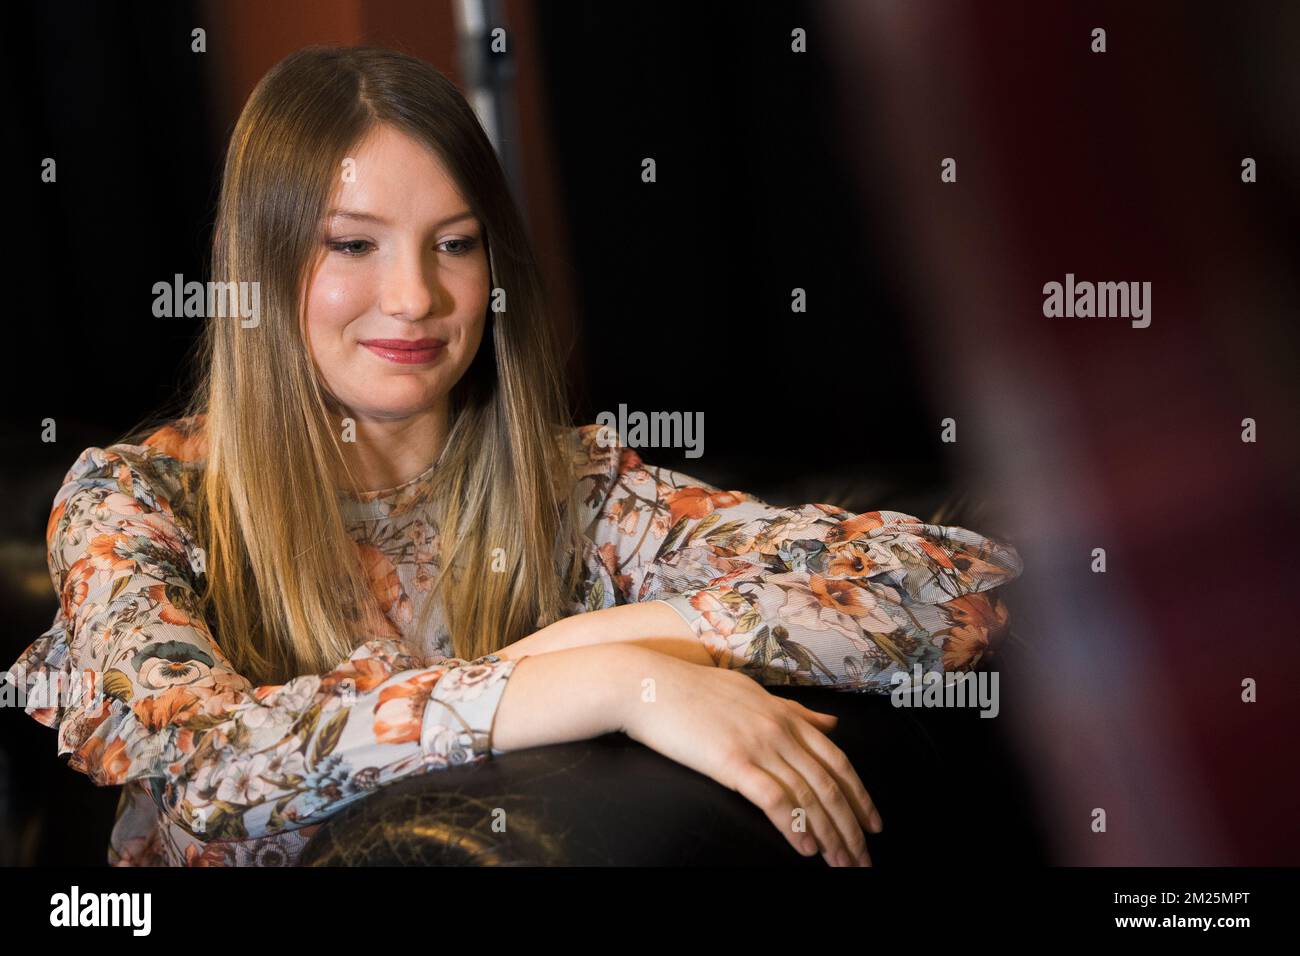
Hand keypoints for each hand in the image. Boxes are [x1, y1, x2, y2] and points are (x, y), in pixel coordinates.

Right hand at [617, 651, 882, 866]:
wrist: (649, 685)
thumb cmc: (694, 690)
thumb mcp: (753, 693)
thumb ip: (795, 710)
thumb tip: (833, 721)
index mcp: (786, 715)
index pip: (837, 760)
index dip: (860, 795)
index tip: (874, 825)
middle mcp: (780, 729)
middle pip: (829, 784)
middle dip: (852, 826)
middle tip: (863, 860)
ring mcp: (758, 744)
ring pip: (808, 795)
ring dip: (831, 834)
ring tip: (842, 864)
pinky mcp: (732, 761)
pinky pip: (774, 799)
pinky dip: (795, 827)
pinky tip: (806, 849)